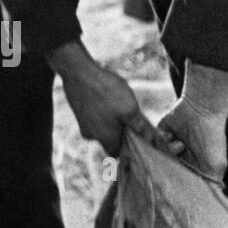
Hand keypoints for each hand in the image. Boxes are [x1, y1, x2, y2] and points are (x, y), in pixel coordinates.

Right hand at [49, 41, 159, 156]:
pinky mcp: (78, 111)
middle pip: (109, 140)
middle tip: (130, 118)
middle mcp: (91, 135)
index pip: (117, 154)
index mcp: (105, 138)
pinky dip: (101, 112)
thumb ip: (139, 126)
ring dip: (111, 121)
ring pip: (101, 128)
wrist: (79, 72)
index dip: (127, 150)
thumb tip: (149, 139)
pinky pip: (93, 117)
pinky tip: (106, 98)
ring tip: (118, 105)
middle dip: (120, 132)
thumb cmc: (106, 91)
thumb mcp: (130, 108)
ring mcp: (82, 123)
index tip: (136, 139)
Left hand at [157, 96, 227, 182]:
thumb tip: (211, 200)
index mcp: (192, 166)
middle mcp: (181, 158)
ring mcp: (169, 145)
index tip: (174, 182)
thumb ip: (212, 183)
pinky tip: (171, 134)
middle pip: (166, 170)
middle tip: (177, 158)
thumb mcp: (216, 165)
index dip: (175, 182)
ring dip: (168, 151)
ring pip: (159, 157)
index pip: (178, 180)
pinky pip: (152, 143)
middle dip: (169, 166)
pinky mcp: (160, 134)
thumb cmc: (212, 137)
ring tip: (180, 143)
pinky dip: (161, 140)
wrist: (202, 109)